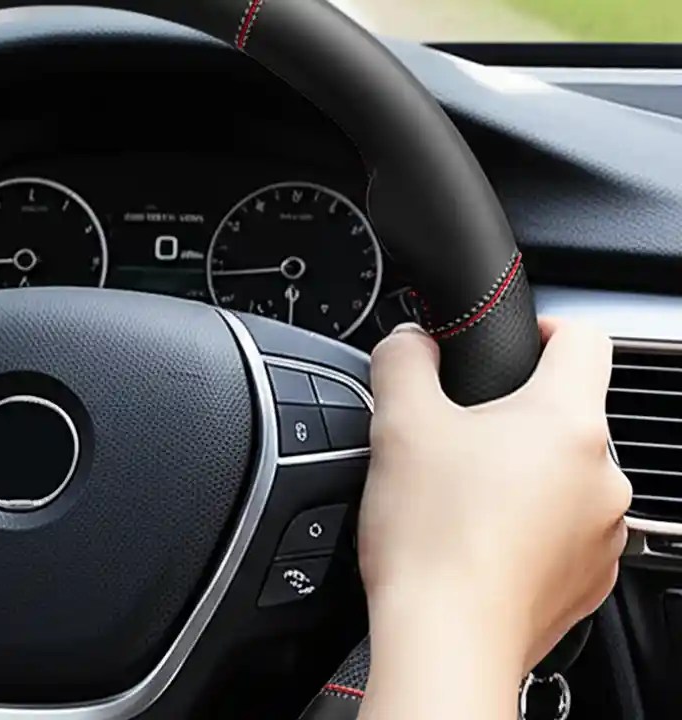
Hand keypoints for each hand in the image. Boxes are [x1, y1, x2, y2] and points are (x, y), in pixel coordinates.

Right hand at [361, 318, 628, 678]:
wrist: (446, 640)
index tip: (514, 344)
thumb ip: (403, 360)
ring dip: (520, 478)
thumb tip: (410, 341)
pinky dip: (524, 531)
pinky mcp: (589, 580)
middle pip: (564, 418)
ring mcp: (604, 532)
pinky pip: (561, 534)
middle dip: (511, 422)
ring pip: (563, 479)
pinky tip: (476, 543)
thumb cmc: (430, 537)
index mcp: (567, 421)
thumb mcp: (397, 422)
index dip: (543, 328)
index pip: (582, 337)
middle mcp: (603, 475)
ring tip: (459, 501)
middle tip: (452, 442)